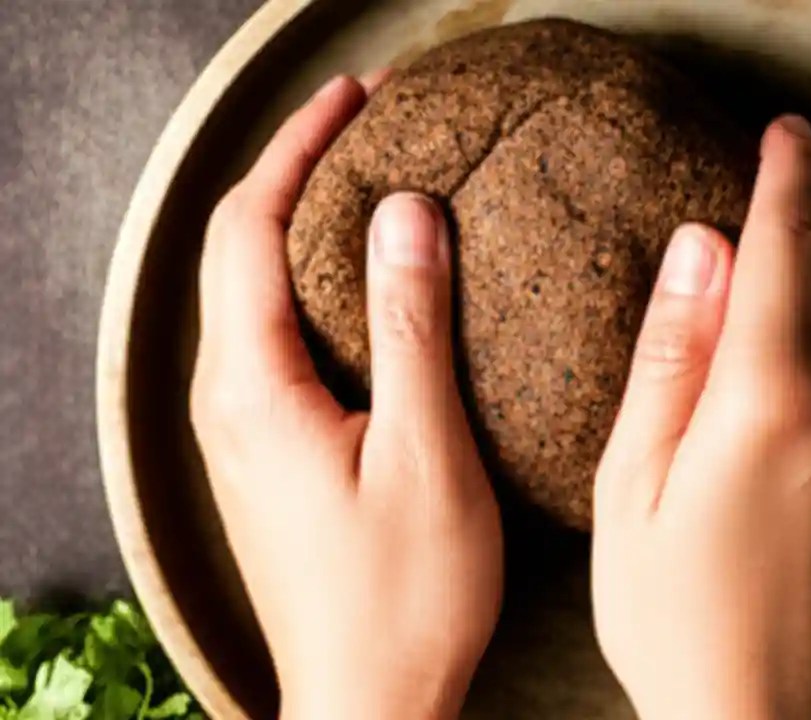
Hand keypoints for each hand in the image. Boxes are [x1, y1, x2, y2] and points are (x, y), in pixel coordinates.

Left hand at [190, 75, 501, 719]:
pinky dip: (308, 284)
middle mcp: (227, 403)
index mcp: (253, 391)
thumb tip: (405, 215)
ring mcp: (242, 431)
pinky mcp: (268, 453)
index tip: (354, 100)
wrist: (371, 700)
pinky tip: (360, 282)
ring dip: (299, 224)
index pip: (251, 230)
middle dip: (294, 172)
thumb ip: (411, 326)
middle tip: (363, 121)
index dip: (299, 151)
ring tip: (363, 180)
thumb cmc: (406, 595)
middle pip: (238, 251)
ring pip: (251, 293)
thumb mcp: (425, 450)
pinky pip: (272, 338)